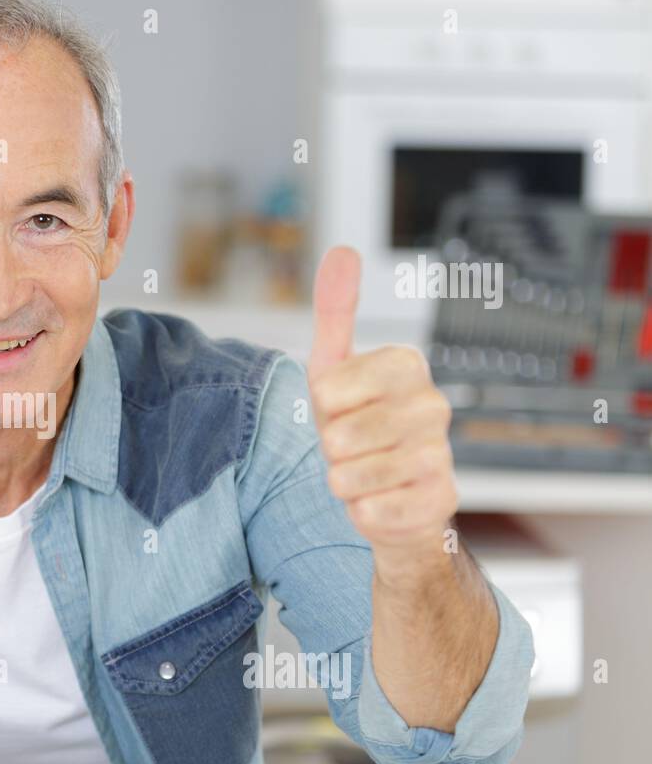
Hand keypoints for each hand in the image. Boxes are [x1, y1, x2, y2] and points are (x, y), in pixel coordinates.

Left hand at [306, 247, 456, 564]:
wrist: (391, 495)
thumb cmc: (358, 426)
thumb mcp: (334, 369)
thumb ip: (335, 311)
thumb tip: (342, 250)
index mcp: (406, 366)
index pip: (328, 390)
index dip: (323, 407)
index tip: (341, 408)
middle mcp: (433, 405)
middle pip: (340, 436)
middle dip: (330, 451)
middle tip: (350, 447)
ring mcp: (440, 455)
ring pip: (350, 477)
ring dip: (344, 482)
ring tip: (363, 473)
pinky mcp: (439, 501)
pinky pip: (370, 512)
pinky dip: (362, 512)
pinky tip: (381, 501)